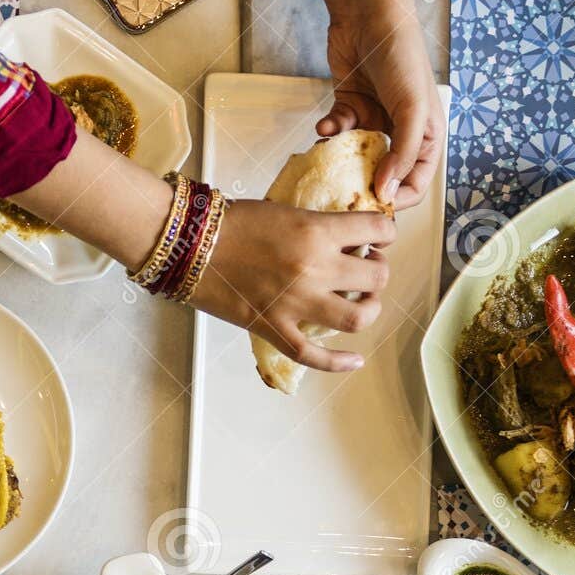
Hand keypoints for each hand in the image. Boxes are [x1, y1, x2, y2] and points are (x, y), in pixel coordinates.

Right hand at [191, 197, 391, 372]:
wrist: (189, 244)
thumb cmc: (233, 222)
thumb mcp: (286, 211)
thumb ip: (318, 227)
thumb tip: (348, 239)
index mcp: (316, 231)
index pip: (377, 229)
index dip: (385, 232)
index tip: (379, 237)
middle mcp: (313, 268)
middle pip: (375, 277)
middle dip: (378, 271)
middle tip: (368, 267)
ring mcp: (295, 303)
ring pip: (357, 318)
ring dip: (369, 310)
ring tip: (363, 303)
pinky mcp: (273, 328)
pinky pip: (313, 355)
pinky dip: (339, 363)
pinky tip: (355, 360)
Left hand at [318, 0, 443, 208]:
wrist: (369, 15)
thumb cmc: (401, 58)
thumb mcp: (411, 109)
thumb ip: (402, 154)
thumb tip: (386, 195)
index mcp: (426, 137)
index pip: (415, 184)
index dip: (396, 200)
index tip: (373, 206)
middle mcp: (402, 133)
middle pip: (384, 176)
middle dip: (364, 184)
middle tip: (343, 191)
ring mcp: (375, 121)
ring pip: (356, 157)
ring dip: (342, 159)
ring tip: (330, 156)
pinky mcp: (350, 107)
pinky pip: (338, 133)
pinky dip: (329, 132)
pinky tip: (324, 125)